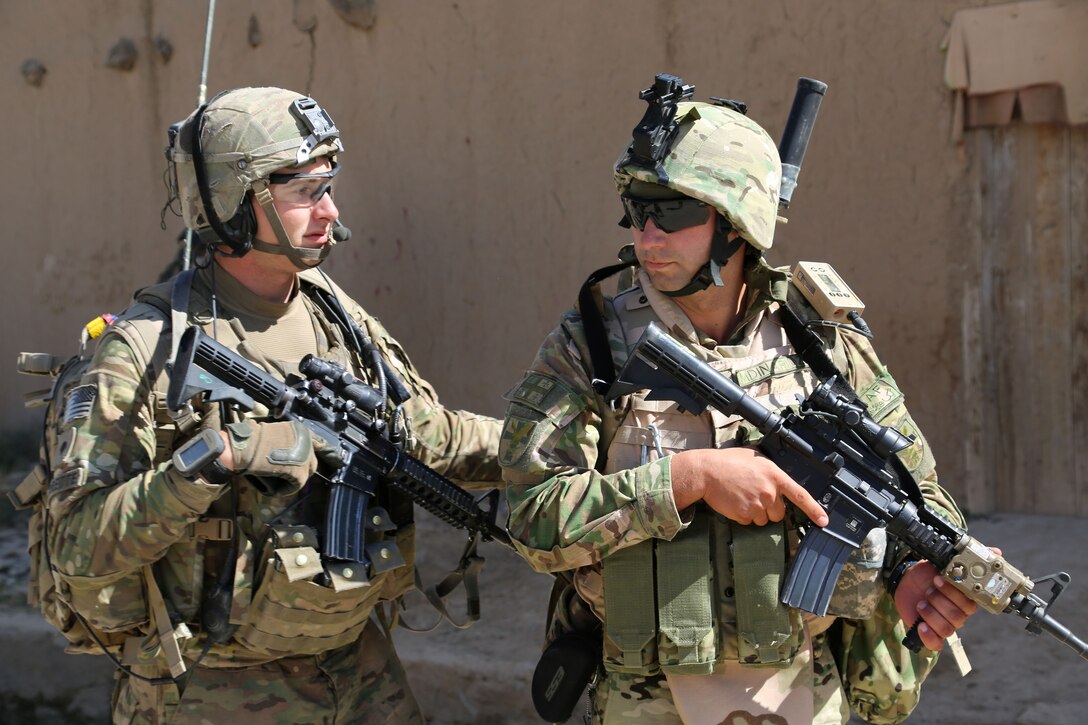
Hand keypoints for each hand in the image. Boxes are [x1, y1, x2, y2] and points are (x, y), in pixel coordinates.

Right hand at [223, 419, 320, 495]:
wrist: (246, 445)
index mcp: (302, 430)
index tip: (313, 460)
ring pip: (305, 474)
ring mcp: (304, 457)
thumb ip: (287, 439)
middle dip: (303, 469)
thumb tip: (288, 449)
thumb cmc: (253, 438)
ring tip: (283, 482)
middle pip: (312, 461)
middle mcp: (307, 442)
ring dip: (295, 479)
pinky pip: (297, 484)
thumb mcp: (276, 432)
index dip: (314, 453)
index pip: (317, 443)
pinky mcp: (298, 472)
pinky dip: (288, 488)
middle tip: (291, 474)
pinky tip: (280, 490)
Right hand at [670, 447, 828, 526]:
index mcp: (774, 475)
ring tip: (741, 496)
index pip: (800, 495)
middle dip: (770, 508)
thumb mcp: (754, 456)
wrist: (706, 472)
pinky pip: (749, 522)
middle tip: (755, 495)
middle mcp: (769, 491)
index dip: (814, 510)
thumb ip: (770, 468)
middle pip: (779, 513)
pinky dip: (742, 515)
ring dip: (755, 512)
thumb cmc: (728, 462)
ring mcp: (757, 504)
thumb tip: (776, 477)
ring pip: (763, 519)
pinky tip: (734, 502)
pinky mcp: (744, 514)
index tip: (824, 521)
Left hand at [892, 553, 993, 649]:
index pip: (969, 603)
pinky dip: (929, 636)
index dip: (953, 593)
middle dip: (940, 601)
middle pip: (958, 617)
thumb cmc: (928, 572)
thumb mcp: (944, 561)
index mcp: (964, 599)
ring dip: (932, 614)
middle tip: (928, 589)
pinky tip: (920, 625)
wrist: (905, 580)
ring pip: (947, 629)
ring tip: (921, 602)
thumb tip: (996, 552)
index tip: (938, 578)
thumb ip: (969, 558)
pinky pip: (936, 644)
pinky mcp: (930, 632)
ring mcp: (944, 623)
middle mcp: (957, 613)